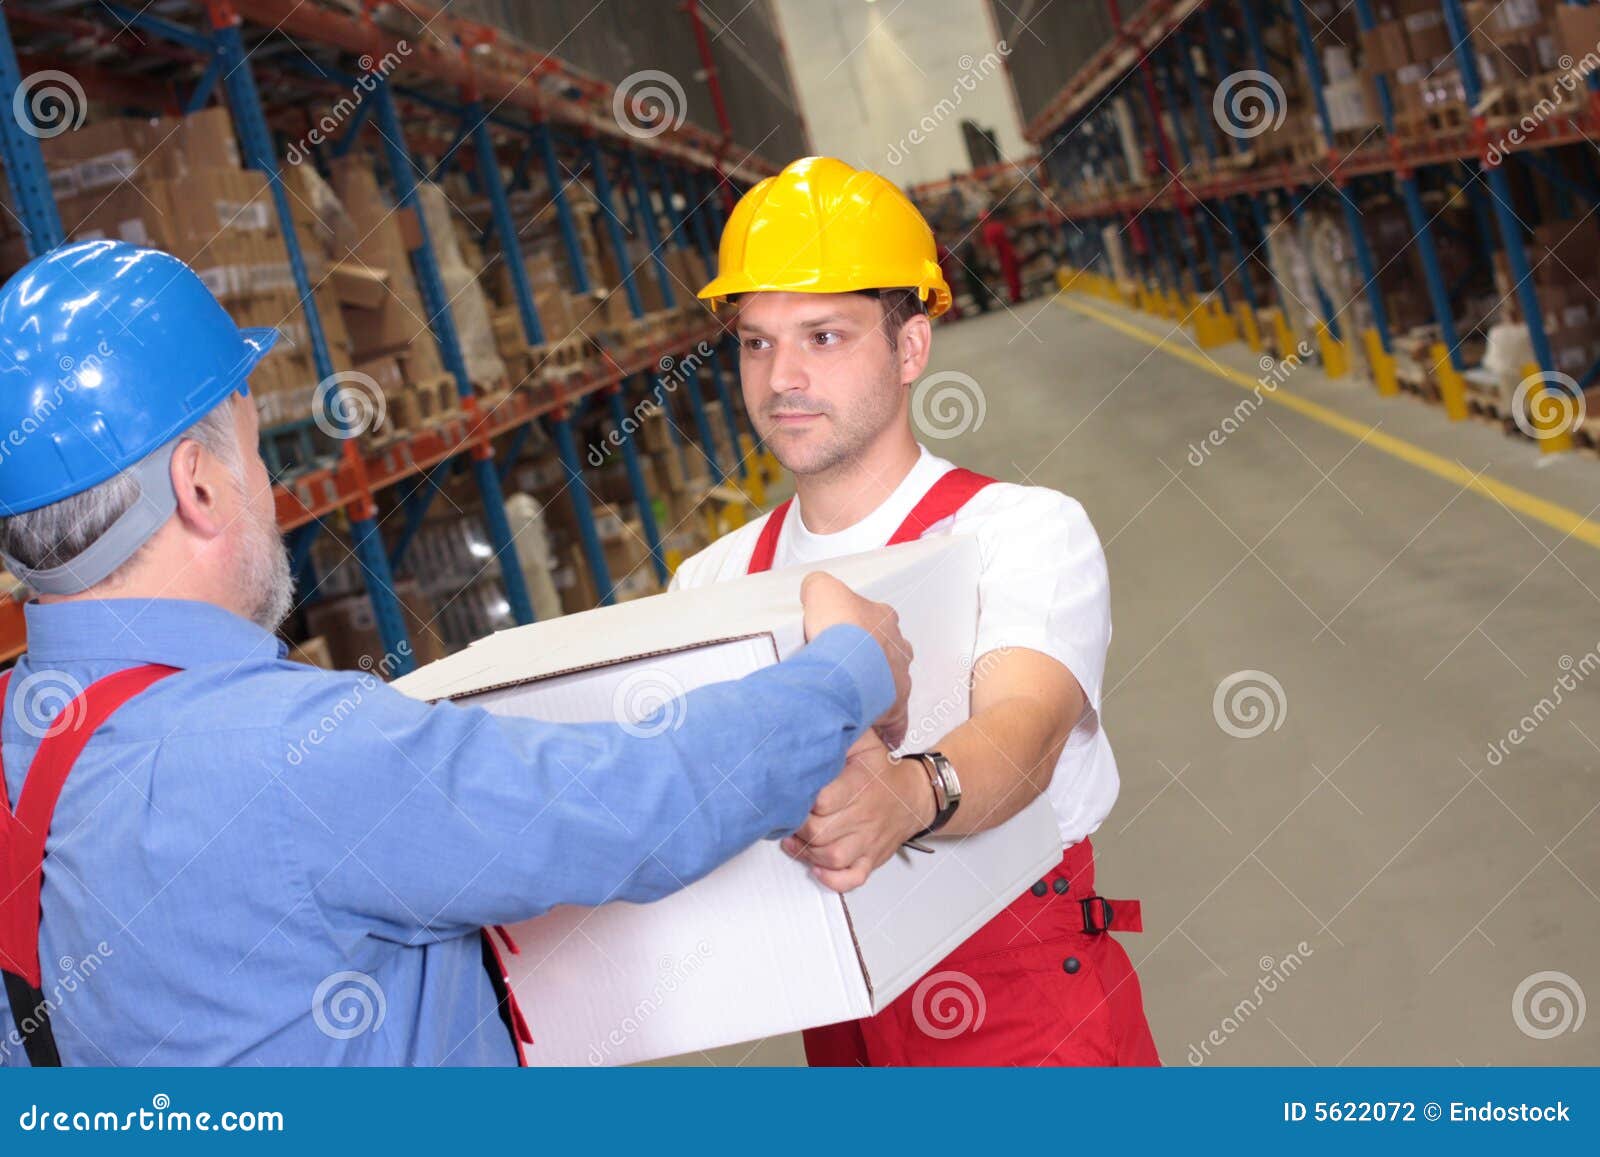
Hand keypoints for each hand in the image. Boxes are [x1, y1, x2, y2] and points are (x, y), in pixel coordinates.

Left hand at [781, 732, 935, 893]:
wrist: (913, 796)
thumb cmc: (882, 772)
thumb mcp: (864, 743)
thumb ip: (840, 735)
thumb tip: (811, 729)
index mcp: (860, 785)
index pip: (822, 800)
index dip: (799, 801)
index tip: (787, 795)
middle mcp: (864, 816)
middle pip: (820, 831)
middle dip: (797, 827)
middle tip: (786, 819)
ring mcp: (868, 841)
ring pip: (832, 857)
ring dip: (807, 852)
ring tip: (794, 840)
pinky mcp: (871, 859)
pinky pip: (852, 878)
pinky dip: (833, 879)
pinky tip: (818, 867)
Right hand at [799, 571, 912, 748]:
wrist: (846, 667)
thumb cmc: (841, 631)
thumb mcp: (822, 590)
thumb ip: (819, 586)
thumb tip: (814, 588)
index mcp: (885, 620)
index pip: (878, 620)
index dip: (861, 628)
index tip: (847, 636)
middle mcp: (897, 649)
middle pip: (888, 653)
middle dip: (871, 662)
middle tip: (847, 670)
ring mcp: (899, 679)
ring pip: (891, 686)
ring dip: (876, 691)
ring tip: (853, 699)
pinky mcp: (896, 708)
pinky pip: (895, 721)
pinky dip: (884, 726)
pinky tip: (870, 728)